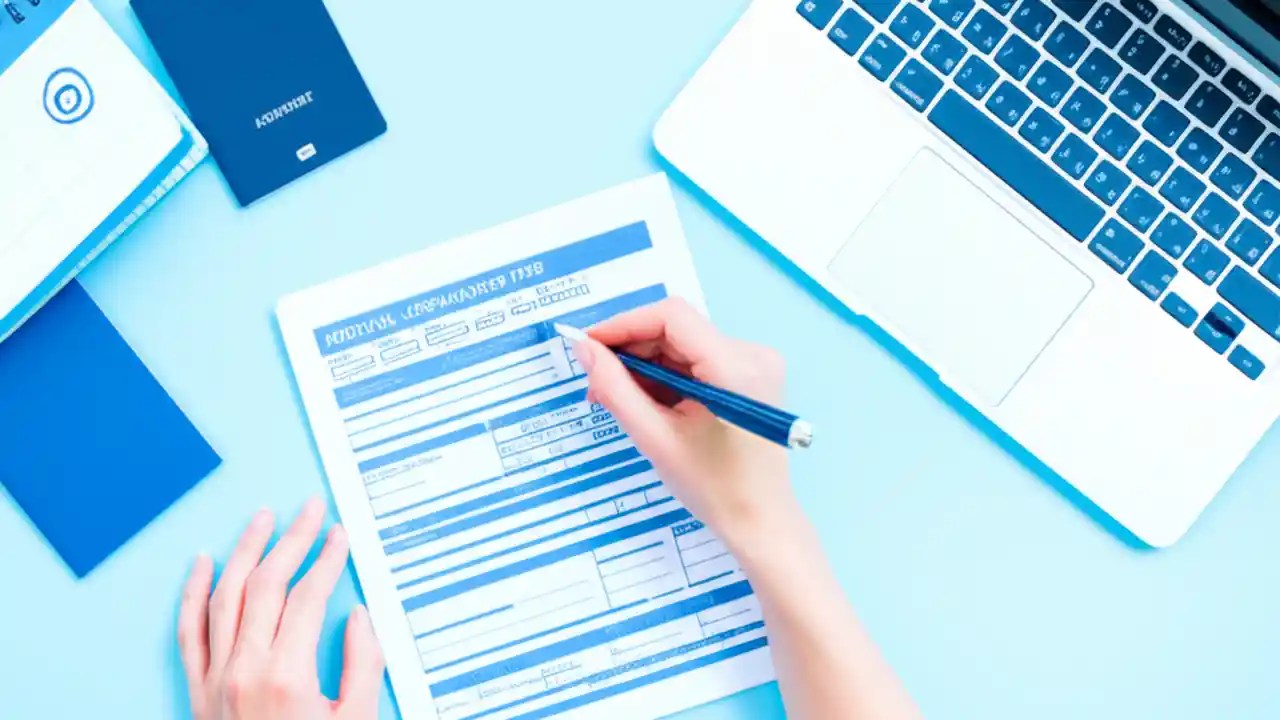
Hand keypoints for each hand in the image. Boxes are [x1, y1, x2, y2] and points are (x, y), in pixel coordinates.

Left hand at [178, 498, 384, 719]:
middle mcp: (244, 670)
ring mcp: (215, 680)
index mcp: (287, 676)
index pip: (308, 596)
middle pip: (265, 584)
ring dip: (244, 551)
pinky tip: (203, 562)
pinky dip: (193, 592)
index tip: (340, 536)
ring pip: (224, 596)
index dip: (327, 559)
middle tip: (310, 510)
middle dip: (292, 540)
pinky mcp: (197, 692)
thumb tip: (356, 618)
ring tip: (262, 519)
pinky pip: (188, 631)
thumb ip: (362, 665)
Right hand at [571, 298, 798, 552]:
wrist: (761, 520)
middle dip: (631, 350)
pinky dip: (667, 376)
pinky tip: (647, 403)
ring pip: (684, 345)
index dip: (624, 325)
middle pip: (677, 330)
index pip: (671, 317)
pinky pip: (698, 360)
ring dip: (646, 366)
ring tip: (616, 398)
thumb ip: (616, 388)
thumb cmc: (713, 488)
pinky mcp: (751, 376)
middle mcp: (752, 354)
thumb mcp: (655, 438)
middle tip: (595, 383)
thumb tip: (584, 348)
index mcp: (735, 367)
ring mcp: (755, 363)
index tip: (587, 346)